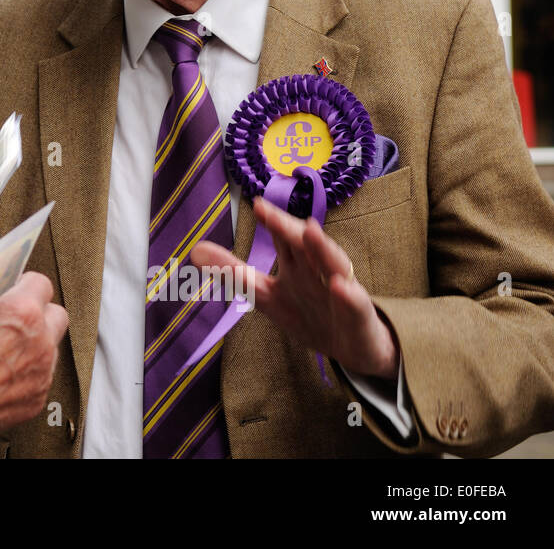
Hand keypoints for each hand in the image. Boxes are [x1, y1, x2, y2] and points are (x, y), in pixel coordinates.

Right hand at [0, 272, 68, 446]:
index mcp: (22, 313)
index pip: (42, 284)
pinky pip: (39, 378)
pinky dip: (25, 373)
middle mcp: (40, 343)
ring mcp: (41, 375)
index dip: (25, 283)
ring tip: (0, 350)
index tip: (16, 288)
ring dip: (33, 343)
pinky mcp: (36, 401)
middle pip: (57, 315)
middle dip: (39, 312)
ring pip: (50, 348)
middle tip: (12, 317)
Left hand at [188, 195, 398, 379]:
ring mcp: (342, 290)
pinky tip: (338, 286)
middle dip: (288, 227)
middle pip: (304, 245)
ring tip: (310, 230)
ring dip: (322, 248)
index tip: (256, 204)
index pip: (284, 240)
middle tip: (269, 210)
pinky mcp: (359, 316)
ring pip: (333, 264)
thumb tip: (195, 249)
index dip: (272, 222)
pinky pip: (355, 303)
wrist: (355, 350)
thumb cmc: (311, 315)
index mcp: (298, 265)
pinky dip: (348, 294)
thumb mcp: (266, 296)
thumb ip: (233, 272)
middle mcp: (319, 271)